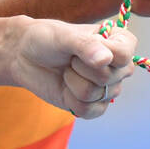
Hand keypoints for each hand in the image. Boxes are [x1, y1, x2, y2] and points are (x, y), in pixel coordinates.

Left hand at [7, 18, 136, 117]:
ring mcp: (107, 87)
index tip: (80, 47)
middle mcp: (119, 66)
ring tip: (67, 71)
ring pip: (95, 95)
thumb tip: (105, 60)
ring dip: (72, 83)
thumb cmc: (47, 39)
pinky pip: (90, 111)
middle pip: (109, 79)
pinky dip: (71, 101)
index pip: (124, 55)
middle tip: (70, 59)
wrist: (25, 56)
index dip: (100, 55)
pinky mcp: (94, 105)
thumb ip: (85, 46)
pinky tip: (66, 88)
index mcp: (120, 42)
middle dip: (80, 69)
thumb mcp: (64, 36)